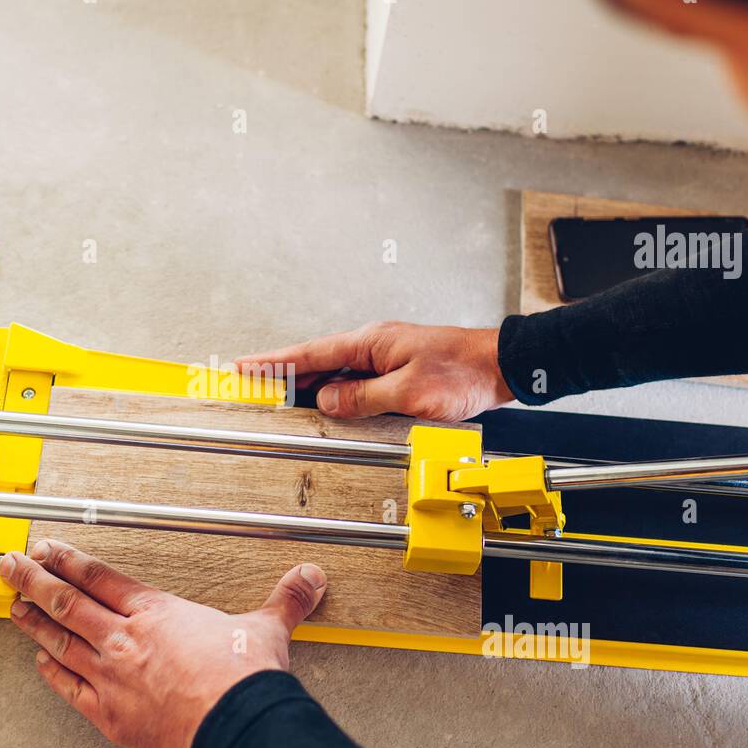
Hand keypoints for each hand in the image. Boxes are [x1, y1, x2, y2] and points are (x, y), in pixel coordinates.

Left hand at [0, 539, 326, 747]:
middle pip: (66, 602)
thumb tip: (308, 579)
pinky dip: (51, 672)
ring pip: (59, 642)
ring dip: (33, 622)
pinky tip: (40, 661)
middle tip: (8, 565)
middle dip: (32, 580)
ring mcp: (111, 677)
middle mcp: (125, 639)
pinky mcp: (109, 714)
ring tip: (14, 606)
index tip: (46, 546)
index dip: (68, 559)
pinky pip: (68, 687)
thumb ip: (283, 600)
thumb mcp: (265, 629)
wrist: (237, 727)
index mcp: (156, 612)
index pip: (100, 577)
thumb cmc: (244, 680)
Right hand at [236, 321, 512, 421]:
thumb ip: (363, 397)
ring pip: (337, 372)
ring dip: (310, 385)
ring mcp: (386, 357)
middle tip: (251, 384)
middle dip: (283, 373)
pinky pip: (357, 380)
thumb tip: (327, 401)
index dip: (275, 362)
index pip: (311, 353)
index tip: (245, 366)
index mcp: (371, 342)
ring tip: (280, 398)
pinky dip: (338, 391)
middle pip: (318, 361)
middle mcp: (375, 345)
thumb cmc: (463, 372)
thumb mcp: (408, 392)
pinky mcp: (399, 370)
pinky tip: (331, 405)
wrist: (502, 366)